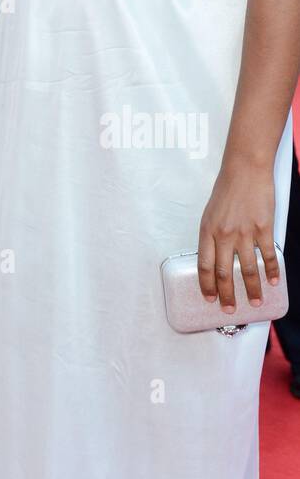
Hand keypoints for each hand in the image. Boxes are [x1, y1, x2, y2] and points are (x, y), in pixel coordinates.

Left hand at [197, 163, 277, 311]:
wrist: (245, 169)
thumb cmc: (227, 188)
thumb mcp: (211, 213)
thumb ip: (213, 236)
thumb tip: (215, 258)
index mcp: (207, 230)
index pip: (204, 265)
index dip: (206, 285)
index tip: (209, 298)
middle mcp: (224, 234)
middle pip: (223, 272)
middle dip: (227, 295)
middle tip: (229, 310)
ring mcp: (244, 232)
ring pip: (246, 269)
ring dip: (252, 289)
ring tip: (255, 302)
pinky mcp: (263, 228)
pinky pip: (267, 256)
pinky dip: (271, 271)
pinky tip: (273, 282)